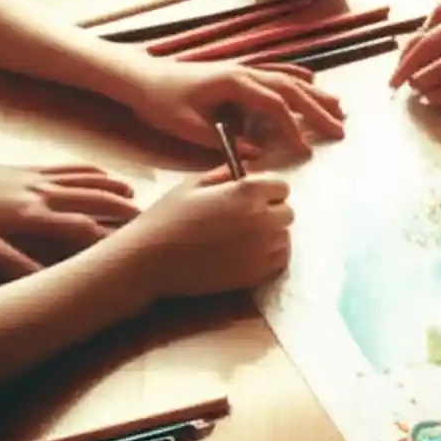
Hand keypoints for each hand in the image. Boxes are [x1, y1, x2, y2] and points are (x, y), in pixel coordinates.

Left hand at [0, 143, 137, 286]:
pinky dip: (97, 171)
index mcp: (35, 218)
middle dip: (129, 214)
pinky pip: (73, 167)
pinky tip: (109, 176)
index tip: (140, 252)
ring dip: (118, 190)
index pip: (87, 229)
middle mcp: (45, 195)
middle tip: (154, 226)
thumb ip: (16, 266)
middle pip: (99, 201)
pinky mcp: (33, 169)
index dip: (116, 241)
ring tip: (139, 201)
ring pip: (91, 181)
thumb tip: (53, 284)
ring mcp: (41, 179)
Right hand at [113, 167, 292, 299]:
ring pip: (284, 236)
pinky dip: (269, 255)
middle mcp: (263, 219)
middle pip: (287, 212)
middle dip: (270, 212)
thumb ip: (225, 174)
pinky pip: (279, 259)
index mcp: (248, 192)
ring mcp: (263, 248)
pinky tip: (245, 253)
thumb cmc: (168, 218)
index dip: (266, 190)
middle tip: (243, 219)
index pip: (281, 186)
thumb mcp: (193, 185)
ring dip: (270, 235)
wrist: (152, 260)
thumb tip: (246, 167)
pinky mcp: (258, 273)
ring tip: (241, 238)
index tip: (250, 197)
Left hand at [123, 59, 344, 156]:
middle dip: (317, 110)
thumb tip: (257, 154)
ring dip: (315, 94)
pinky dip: (297, 76)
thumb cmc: (160, 102)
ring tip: (339, 108)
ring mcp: (243, 69)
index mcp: (233, 83)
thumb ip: (223, 141)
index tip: (306, 151)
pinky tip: (312, 80)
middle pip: (291, 89)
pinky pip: (276, 71)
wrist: (139, 76)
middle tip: (340, 131)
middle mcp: (244, 72)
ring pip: (288, 79)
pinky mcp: (239, 72)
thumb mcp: (186, 127)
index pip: (274, 105)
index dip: (293, 128)